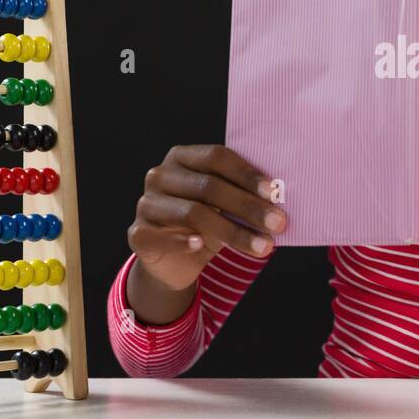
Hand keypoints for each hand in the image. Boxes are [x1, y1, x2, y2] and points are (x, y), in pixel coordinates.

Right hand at [127, 144, 286, 292]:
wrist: (175, 261)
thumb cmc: (207, 223)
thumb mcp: (226, 206)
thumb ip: (245, 196)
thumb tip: (280, 198)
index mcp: (182, 157)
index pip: (216, 157)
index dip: (246, 174)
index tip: (274, 193)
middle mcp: (160, 175)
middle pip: (208, 186)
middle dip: (248, 206)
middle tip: (277, 223)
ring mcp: (146, 204)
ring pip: (193, 213)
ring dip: (233, 232)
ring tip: (262, 246)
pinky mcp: (138, 233)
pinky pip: (162, 237)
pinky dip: (183, 241)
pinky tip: (201, 246)